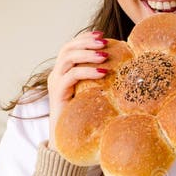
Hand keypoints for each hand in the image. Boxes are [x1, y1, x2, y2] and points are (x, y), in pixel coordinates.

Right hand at [47, 30, 109, 148]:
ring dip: (87, 53)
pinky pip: (71, 75)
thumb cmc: (82, 118)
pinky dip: (87, 71)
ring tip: (105, 55)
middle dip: (86, 41)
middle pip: (67, 48)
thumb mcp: (91, 95)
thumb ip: (98, 82)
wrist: (65, 141)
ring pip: (67, 58)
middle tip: (105, 41)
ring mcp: (54, 83)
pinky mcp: (57, 93)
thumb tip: (121, 70)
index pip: (70, 47)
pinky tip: (102, 72)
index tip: (102, 34)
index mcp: (62, 72)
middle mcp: (56, 75)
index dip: (85, 38)